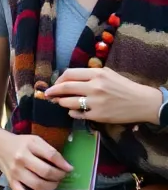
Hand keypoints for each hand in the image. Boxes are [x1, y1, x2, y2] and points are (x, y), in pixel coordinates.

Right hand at [0, 132, 73, 189]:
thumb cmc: (21, 144)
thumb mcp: (35, 140)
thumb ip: (51, 151)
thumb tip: (68, 168)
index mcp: (29, 146)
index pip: (51, 155)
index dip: (63, 164)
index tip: (69, 168)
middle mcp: (20, 159)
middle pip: (46, 172)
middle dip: (59, 176)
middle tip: (61, 176)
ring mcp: (15, 172)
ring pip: (37, 185)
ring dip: (51, 187)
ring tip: (54, 183)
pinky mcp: (11, 182)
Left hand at [45, 67, 162, 125]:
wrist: (142, 102)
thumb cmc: (124, 87)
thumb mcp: (108, 74)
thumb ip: (89, 74)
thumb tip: (67, 78)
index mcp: (97, 74)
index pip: (69, 74)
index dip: (58, 79)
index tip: (54, 84)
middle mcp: (95, 87)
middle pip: (65, 88)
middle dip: (52, 91)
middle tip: (47, 94)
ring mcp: (95, 102)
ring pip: (68, 102)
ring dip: (61, 102)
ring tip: (60, 102)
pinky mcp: (98, 115)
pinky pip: (77, 114)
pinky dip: (72, 112)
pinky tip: (73, 111)